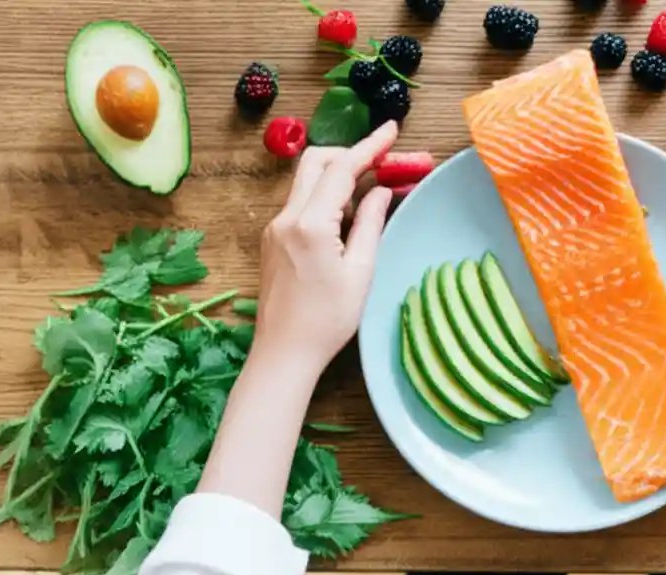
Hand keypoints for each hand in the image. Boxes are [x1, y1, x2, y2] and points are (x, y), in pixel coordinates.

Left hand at [253, 122, 398, 376]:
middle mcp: (286, 218)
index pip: (341, 168)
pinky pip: (302, 203)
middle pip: (317, 162)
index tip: (392, 129)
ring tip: (375, 188)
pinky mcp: (274, 240)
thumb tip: (381, 191)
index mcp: (310, 225)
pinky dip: (328, 196)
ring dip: (340, 175)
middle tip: (387, 160)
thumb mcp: (361, 272)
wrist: (284, 353)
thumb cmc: (327, 321)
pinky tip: (350, 214)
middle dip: (353, 153)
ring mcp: (275, 228)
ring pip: (308, 181)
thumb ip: (370, 224)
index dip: (370, 145)